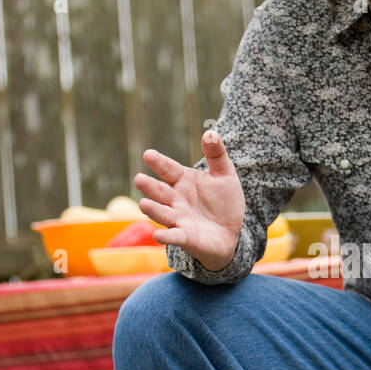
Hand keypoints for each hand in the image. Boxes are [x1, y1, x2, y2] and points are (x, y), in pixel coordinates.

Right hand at [133, 131, 245, 272]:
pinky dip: (166, 237)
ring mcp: (178, 218)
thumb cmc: (224, 202)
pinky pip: (173, 237)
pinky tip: (158, 236)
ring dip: (153, 209)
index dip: (159, 163)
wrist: (231, 232)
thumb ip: (216, 155)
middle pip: (159, 191)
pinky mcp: (185, 237)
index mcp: (182, 180)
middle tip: (139, 179)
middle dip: (149, 186)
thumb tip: (210, 132)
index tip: (148, 154)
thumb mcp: (225, 175)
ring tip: (144, 204)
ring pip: (162, 213)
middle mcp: (175, 199)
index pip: (168, 169)